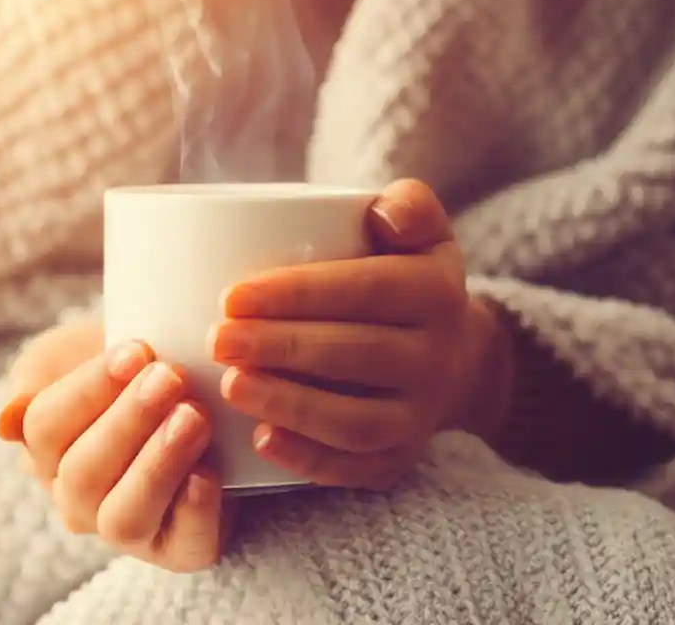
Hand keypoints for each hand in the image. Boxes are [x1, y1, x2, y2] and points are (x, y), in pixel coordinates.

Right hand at [0, 325, 230, 572]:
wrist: (198, 386)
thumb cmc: (131, 366)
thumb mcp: (73, 354)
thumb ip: (34, 379)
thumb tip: (6, 423)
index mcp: (45, 451)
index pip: (44, 427)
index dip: (89, 389)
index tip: (136, 351)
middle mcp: (78, 499)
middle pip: (83, 473)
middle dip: (128, 421)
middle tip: (169, 378)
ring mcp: (129, 530)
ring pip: (123, 518)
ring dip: (158, 465)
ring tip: (194, 417)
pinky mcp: (182, 550)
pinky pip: (183, 547)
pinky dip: (195, 512)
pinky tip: (208, 472)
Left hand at [210, 179, 513, 489]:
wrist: (457, 357)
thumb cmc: (408, 278)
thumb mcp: (422, 232)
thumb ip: (408, 205)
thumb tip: (382, 211)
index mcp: (437, 292)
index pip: (366, 290)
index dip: (298, 294)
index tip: (232, 296)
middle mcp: (439, 357)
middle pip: (356, 355)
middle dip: (281, 348)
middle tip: (217, 340)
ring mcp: (422, 416)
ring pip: (356, 420)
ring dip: (289, 405)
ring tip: (229, 386)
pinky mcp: (402, 458)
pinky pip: (358, 469)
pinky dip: (309, 460)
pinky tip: (260, 441)